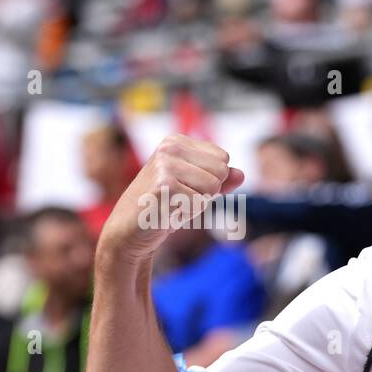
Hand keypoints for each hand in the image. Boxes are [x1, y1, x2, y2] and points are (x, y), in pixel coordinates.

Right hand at [98, 134, 244, 264]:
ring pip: (213, 186)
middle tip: (180, 198)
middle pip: (221, 171)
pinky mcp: (164, 186)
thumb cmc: (164, 207)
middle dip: (206, 192)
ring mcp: (165, 164)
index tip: (186, 187)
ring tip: (174, 204)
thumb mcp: (196, 189)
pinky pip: (201, 202)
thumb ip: (220, 181)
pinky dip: (188, 213)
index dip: (211, 180)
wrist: (130, 230)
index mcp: (176, 141)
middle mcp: (169, 147)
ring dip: (197, 203)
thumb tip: (241, 174)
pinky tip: (168, 211)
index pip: (223, 158)